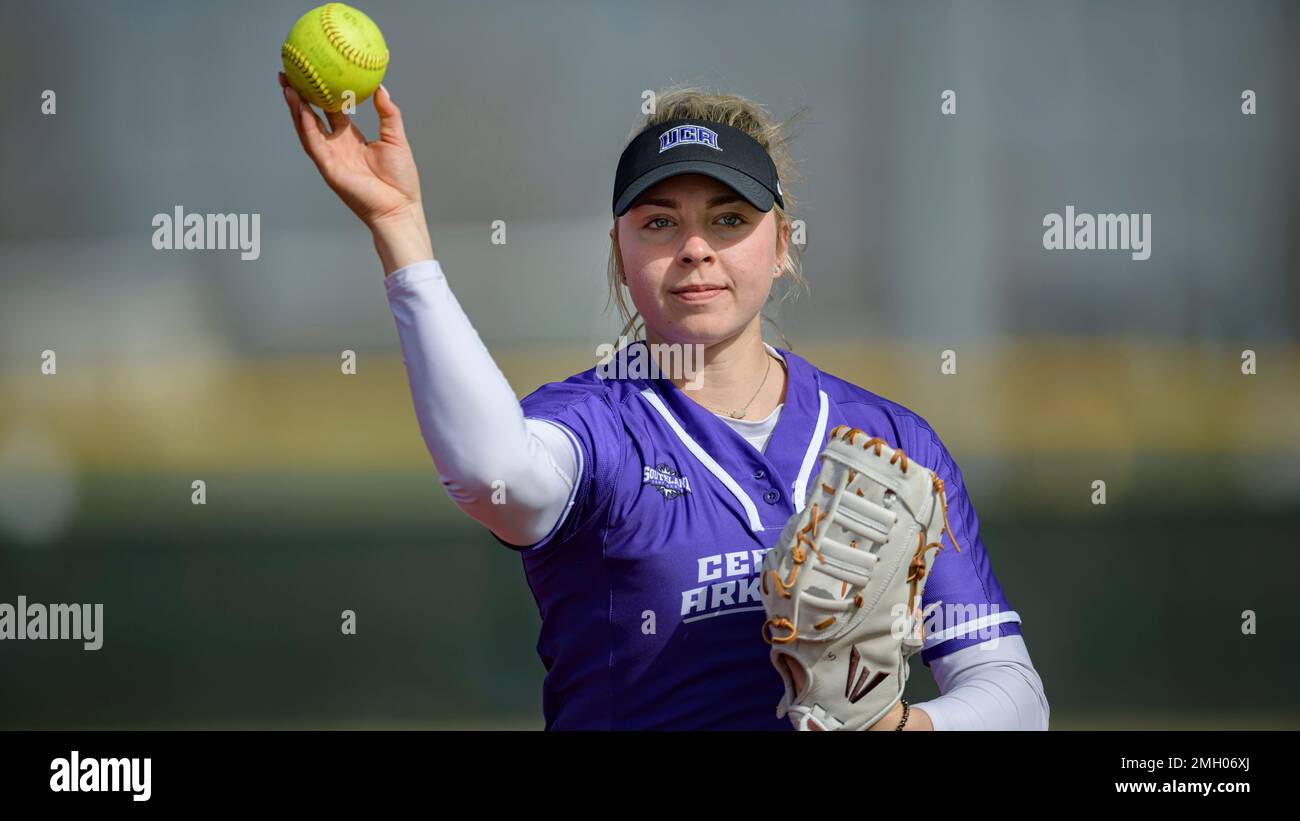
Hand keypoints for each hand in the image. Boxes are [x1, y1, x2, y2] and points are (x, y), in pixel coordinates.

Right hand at [278, 72, 422, 228]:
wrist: (400, 207)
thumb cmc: (400, 180)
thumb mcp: (396, 138)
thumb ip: (388, 113)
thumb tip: (380, 87)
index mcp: (350, 138)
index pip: (329, 110)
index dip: (320, 92)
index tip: (313, 72)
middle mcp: (336, 146)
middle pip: (312, 117)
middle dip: (299, 96)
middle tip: (288, 73)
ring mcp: (330, 157)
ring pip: (306, 129)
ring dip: (295, 108)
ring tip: (287, 86)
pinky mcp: (329, 169)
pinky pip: (314, 144)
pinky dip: (306, 126)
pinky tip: (301, 109)